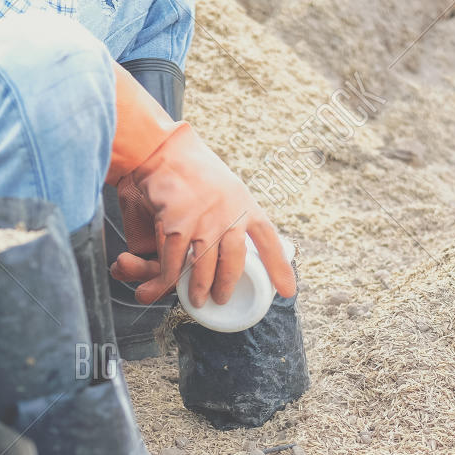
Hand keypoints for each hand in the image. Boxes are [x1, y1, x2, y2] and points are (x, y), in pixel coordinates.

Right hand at [109, 123, 296, 308]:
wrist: (166, 153)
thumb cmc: (197, 172)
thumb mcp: (230, 188)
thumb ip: (237, 214)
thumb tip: (241, 241)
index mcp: (245, 206)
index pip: (269, 241)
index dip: (280, 268)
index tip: (288, 291)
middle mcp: (228, 216)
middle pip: (233, 263)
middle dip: (225, 286)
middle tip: (220, 299)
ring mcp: (203, 222)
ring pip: (203, 268)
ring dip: (199, 289)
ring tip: (197, 300)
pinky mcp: (177, 226)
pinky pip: (175, 261)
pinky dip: (170, 276)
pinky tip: (170, 283)